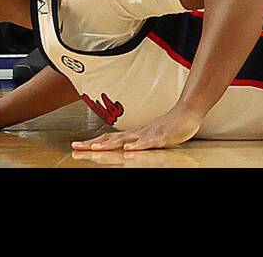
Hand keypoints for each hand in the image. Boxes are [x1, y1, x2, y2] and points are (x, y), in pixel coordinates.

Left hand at [70, 105, 203, 151]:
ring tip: (95, 149)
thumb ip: (134, 142)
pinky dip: (136, 146)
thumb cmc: (167, 127)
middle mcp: (136, 134)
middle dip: (92, 145)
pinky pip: (147, 143)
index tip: (76, 146)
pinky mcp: (160, 137)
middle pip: (110, 140)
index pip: (107, 139)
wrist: (186, 113)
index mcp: (132, 135)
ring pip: (125, 141)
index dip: (92, 143)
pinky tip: (127, 149)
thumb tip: (119, 147)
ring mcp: (147, 135)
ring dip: (109, 145)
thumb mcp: (147, 137)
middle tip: (76, 148)